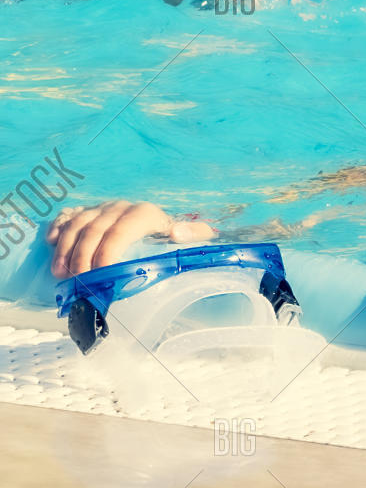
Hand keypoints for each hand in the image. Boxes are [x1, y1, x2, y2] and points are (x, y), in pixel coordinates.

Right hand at [47, 201, 215, 277]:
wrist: (164, 226)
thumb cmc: (175, 238)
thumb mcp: (192, 237)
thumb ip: (193, 234)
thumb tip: (177, 232)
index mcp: (144, 214)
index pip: (122, 230)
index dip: (108, 251)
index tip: (100, 273)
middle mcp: (120, 207)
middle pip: (94, 229)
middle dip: (81, 256)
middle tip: (75, 280)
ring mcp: (102, 208)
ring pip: (77, 223)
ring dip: (65, 247)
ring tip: (59, 272)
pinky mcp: (88, 212)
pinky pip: (68, 215)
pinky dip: (57, 227)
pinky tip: (50, 243)